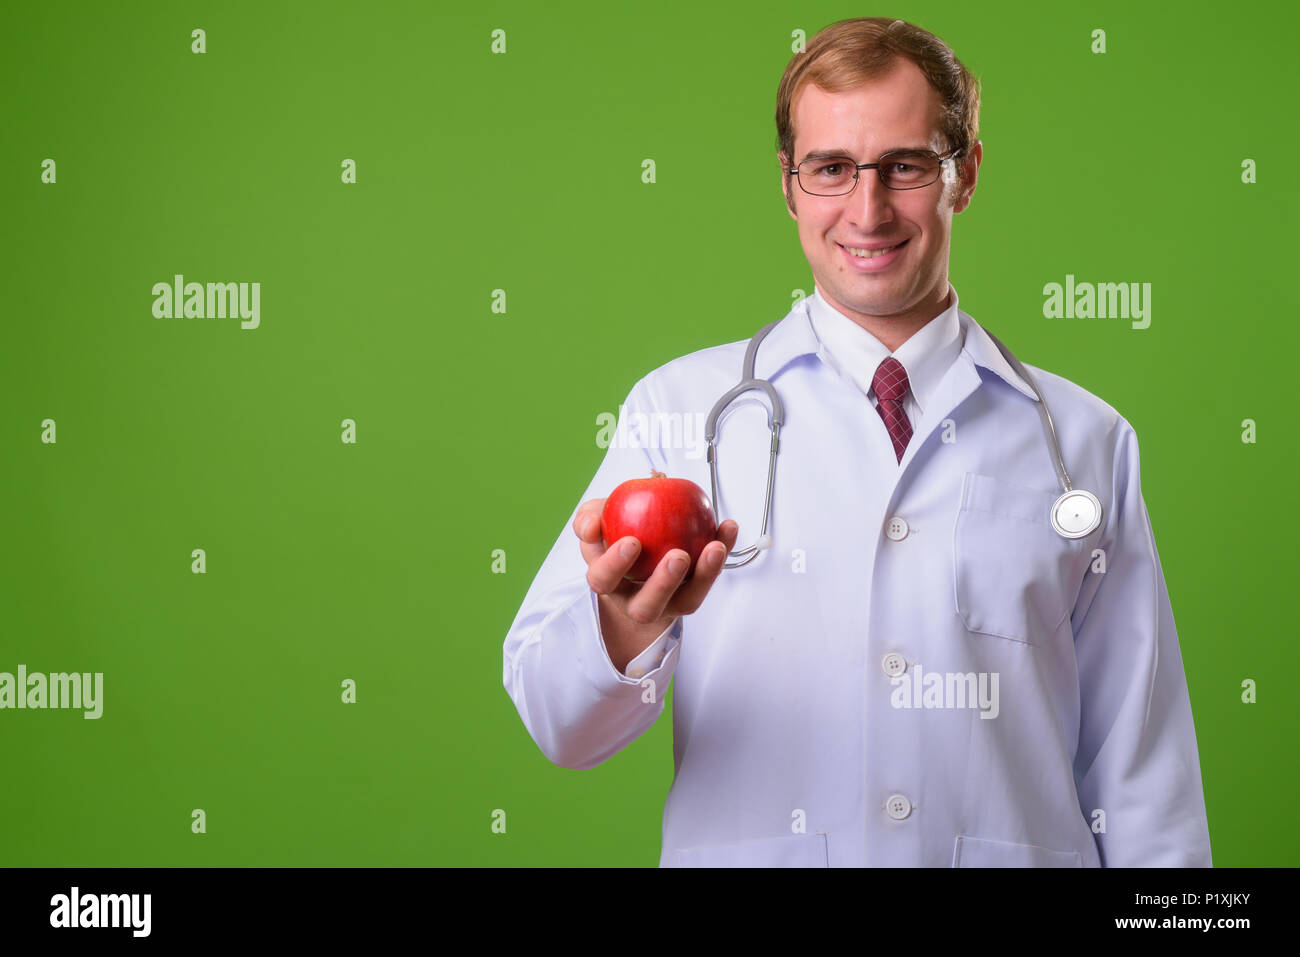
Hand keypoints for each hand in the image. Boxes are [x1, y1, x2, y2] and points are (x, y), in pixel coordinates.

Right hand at [573, 498, 739, 627]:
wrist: (639, 554)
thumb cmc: (614, 538)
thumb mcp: (596, 525)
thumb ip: (587, 521)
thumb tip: (591, 524)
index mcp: (609, 583)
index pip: (604, 580)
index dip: (615, 564)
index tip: (632, 541)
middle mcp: (638, 601)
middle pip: (648, 607)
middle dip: (663, 583)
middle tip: (677, 556)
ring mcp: (670, 601)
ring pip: (688, 600)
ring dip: (704, 575)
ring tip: (714, 547)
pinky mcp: (695, 590)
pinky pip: (711, 576)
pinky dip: (723, 550)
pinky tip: (728, 527)